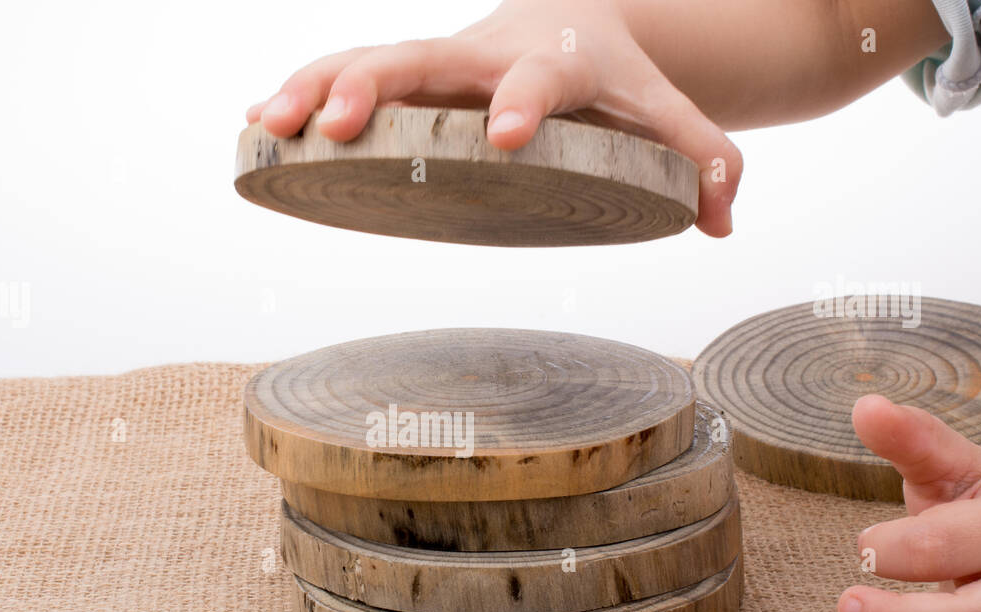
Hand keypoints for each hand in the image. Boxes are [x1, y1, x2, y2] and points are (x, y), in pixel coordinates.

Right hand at [244, 0, 741, 236]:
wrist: (567, 17)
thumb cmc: (614, 78)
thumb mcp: (665, 114)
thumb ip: (705, 160)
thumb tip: (724, 221)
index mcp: (553, 60)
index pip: (538, 78)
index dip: (522, 103)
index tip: (504, 137)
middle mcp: (483, 55)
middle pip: (422, 59)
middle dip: (376, 89)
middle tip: (336, 127)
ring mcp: (437, 66)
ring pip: (365, 60)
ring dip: (312, 89)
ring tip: (266, 125)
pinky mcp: (406, 81)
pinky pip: (345, 74)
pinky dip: (301, 93)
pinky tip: (256, 124)